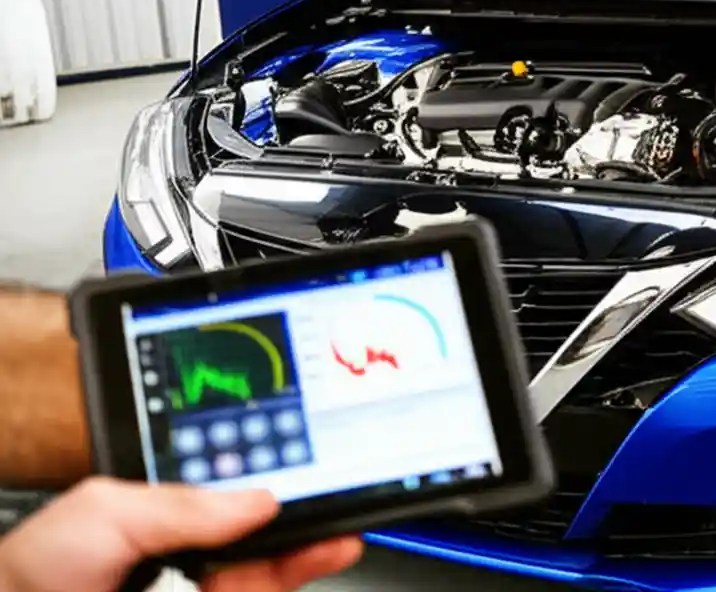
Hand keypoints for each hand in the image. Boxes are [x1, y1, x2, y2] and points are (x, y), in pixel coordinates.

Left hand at [0, 477, 362, 591]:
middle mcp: (190, 552)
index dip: (279, 478)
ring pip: (273, 565)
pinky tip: (320, 554)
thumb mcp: (107, 512)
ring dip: (312, 545)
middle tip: (343, 497)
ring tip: (340, 530)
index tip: (314, 468)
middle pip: (266, 529)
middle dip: (308, 512)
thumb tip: (259, 498)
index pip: (236, 489)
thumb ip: (183, 504)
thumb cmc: (39, 568)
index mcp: (166, 514)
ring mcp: (203, 585)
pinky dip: (298, 572)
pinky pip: (264, 590)